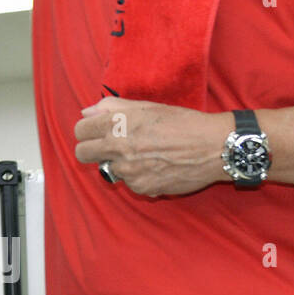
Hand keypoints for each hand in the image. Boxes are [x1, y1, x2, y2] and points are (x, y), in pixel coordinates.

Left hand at [74, 96, 232, 196]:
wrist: (214, 147)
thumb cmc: (182, 123)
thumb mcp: (146, 107)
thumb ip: (111, 107)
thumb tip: (87, 113)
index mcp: (116, 124)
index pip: (79, 131)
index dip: (88, 131)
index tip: (96, 132)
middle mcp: (118, 148)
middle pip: (82, 154)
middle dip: (93, 149)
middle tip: (111, 146)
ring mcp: (129, 170)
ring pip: (109, 169)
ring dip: (121, 164)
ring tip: (145, 155)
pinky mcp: (142, 187)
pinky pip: (130, 183)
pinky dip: (139, 177)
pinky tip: (157, 167)